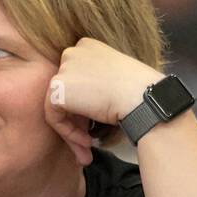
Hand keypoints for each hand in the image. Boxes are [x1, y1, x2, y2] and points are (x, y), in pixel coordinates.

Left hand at [44, 38, 165, 165]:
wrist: (142, 96)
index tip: (95, 124)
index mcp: (87, 47)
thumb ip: (94, 84)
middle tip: (89, 141)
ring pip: (59, 107)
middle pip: (66, 93)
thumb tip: (80, 107)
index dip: (84, 106)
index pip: (76, 80)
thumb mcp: (114, 78)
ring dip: (72, 131)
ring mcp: (64, 68)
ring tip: (87, 149)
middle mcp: (72, 52)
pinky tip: (87, 142)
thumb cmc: (138, 91)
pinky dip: (68, 133)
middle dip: (76, 121)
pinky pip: (54, 117)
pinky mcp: (57, 86)